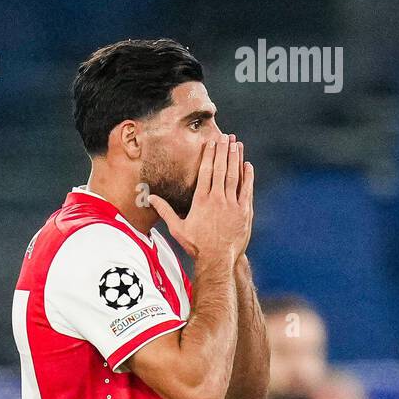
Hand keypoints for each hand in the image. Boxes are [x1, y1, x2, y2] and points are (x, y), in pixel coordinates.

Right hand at [149, 134, 253, 263]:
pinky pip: (247, 189)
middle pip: (221, 169)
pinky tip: (247, 164)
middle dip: (224, 151)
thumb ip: (165, 211)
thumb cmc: (196, 246)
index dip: (209, 155)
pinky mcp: (244, 211)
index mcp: (201, 201)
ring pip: (234, 176)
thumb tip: (150, 199)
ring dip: (236, 158)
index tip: (212, 142)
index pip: (205, 172)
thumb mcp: (177, 229)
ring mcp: (232, 205)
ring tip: (236, 144)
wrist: (217, 261)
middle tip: (226, 136)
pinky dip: (247, 176)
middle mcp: (217, 200)